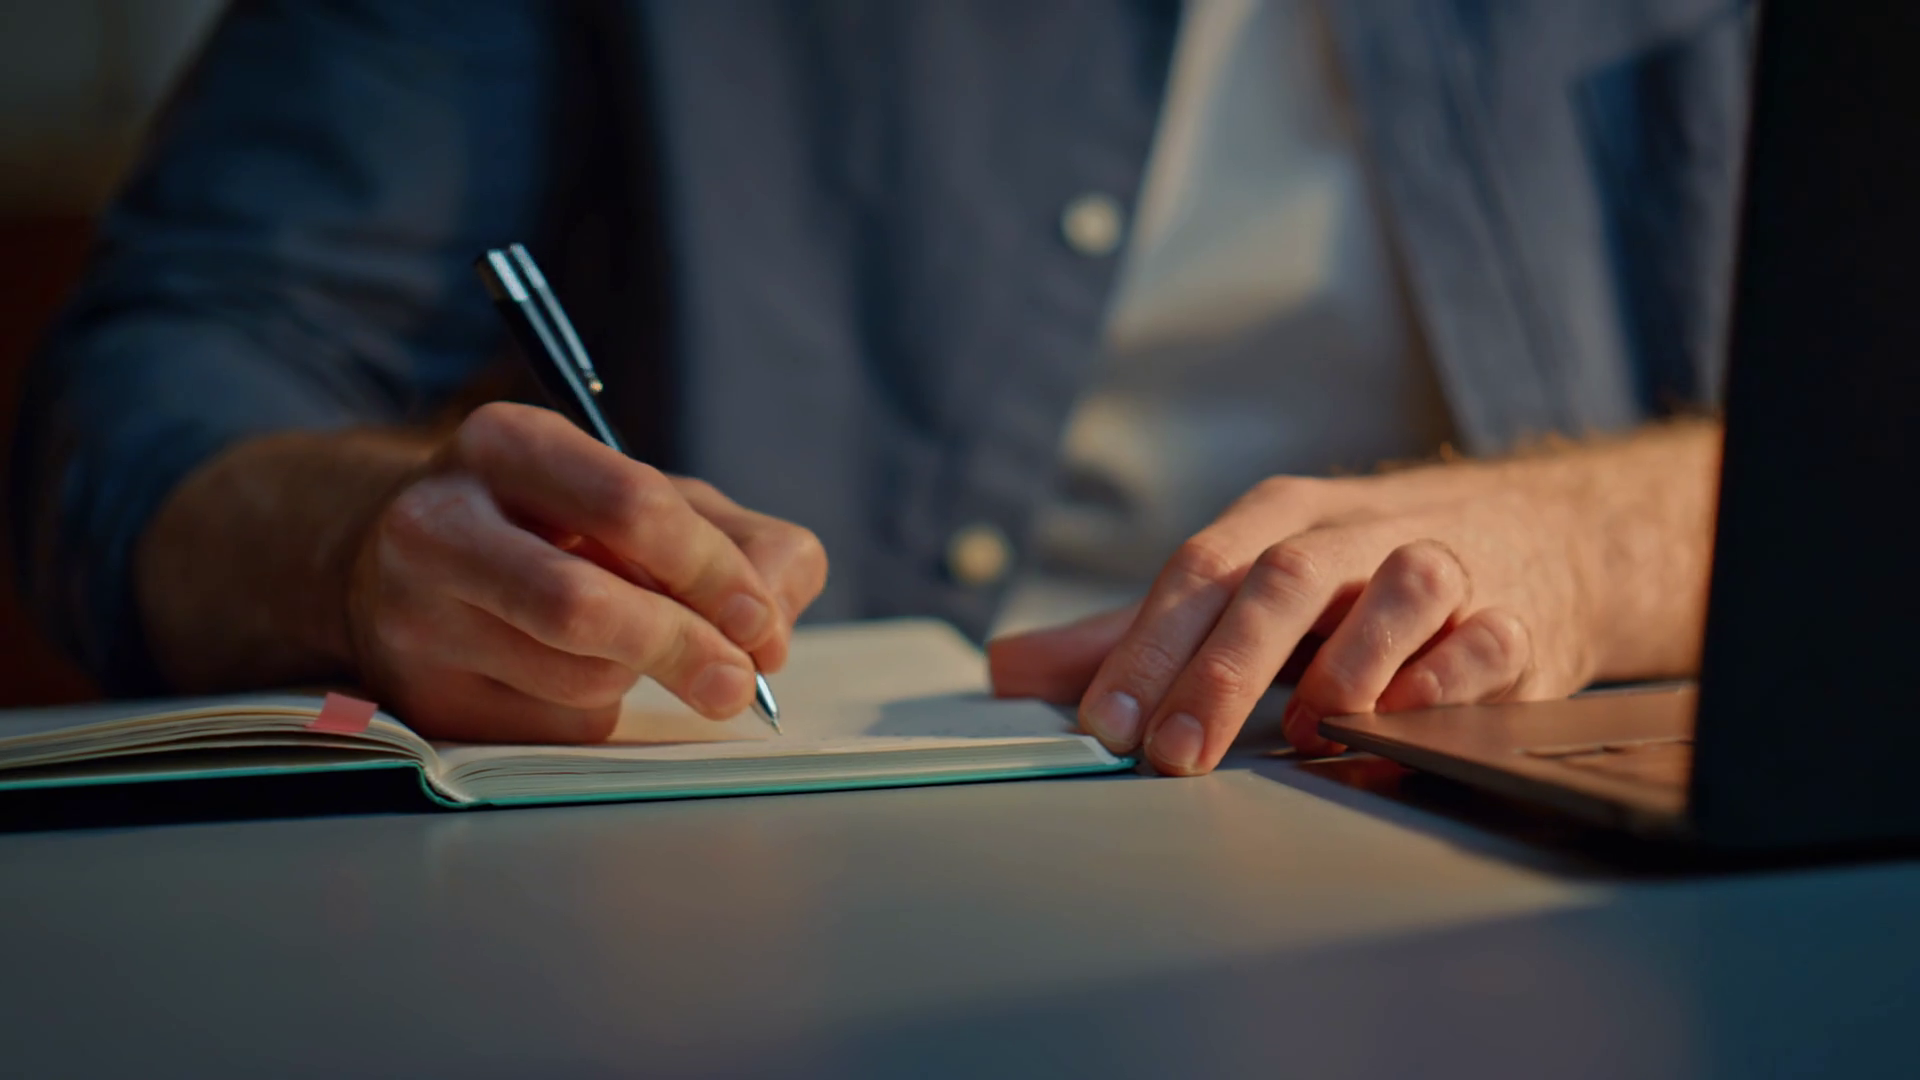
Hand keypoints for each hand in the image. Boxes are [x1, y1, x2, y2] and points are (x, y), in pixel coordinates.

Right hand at [349, 403, 827, 741]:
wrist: (399, 566)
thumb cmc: (555, 526)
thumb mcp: (644, 498)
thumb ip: (739, 543)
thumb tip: (772, 633)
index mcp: (508, 443)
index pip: (631, 506)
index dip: (713, 572)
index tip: (760, 623)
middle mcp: (439, 523)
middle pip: (584, 605)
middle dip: (683, 648)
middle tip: (737, 682)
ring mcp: (416, 616)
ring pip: (576, 677)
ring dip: (638, 680)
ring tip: (630, 649)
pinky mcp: (423, 698)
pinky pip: (552, 730)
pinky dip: (597, 716)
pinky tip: (571, 679)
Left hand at [990, 429, 1718, 774]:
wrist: (1537, 537)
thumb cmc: (1357, 569)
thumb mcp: (1244, 581)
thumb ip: (1134, 633)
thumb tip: (1011, 670)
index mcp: (1278, 518)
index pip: (1198, 570)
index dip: (1146, 648)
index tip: (1104, 725)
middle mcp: (1355, 532)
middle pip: (1282, 581)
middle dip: (1223, 670)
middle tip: (1177, 756)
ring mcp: (1444, 567)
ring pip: (1399, 588)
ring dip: (1346, 663)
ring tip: (1305, 729)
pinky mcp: (1519, 618)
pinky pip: (1488, 640)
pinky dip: (1446, 678)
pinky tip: (1403, 717)